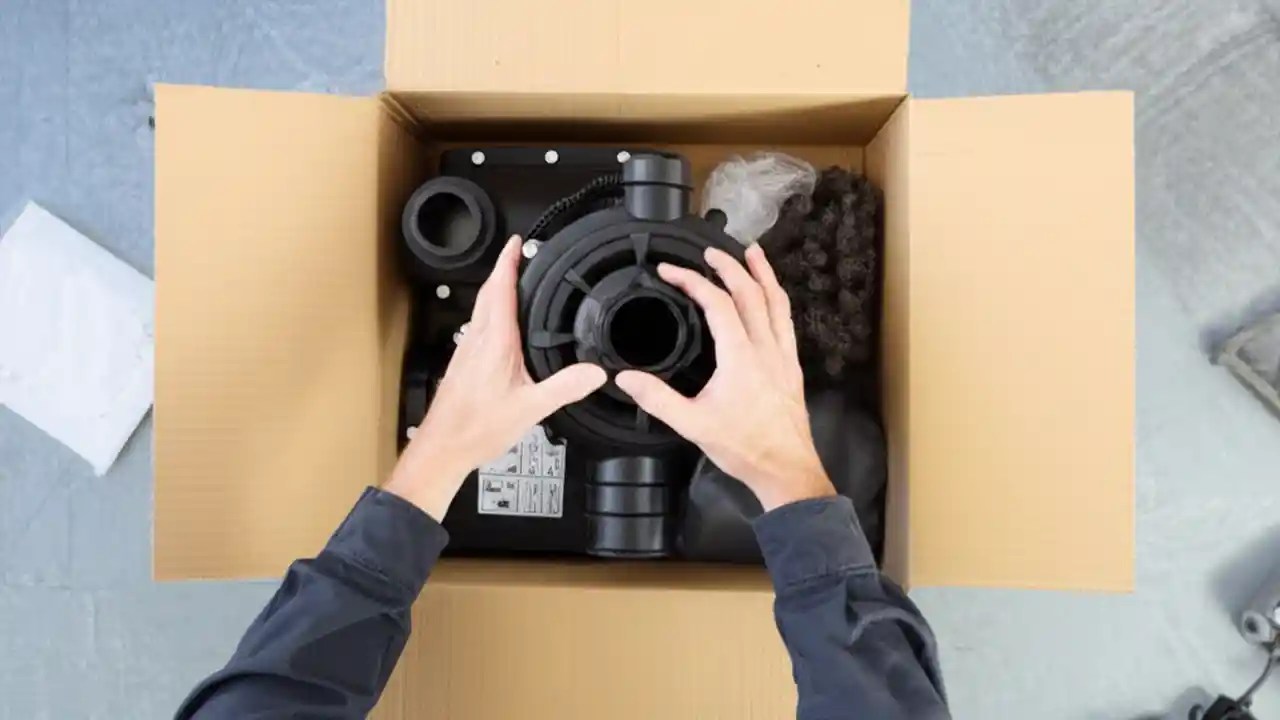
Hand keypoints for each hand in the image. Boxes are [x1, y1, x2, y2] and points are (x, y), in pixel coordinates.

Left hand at [384, 236, 606, 519]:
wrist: (443, 448)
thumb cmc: (476, 428)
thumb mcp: (530, 409)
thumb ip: (564, 387)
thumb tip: (594, 372)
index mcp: (494, 343)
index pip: (500, 289)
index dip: (509, 262)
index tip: (517, 243)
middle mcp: (477, 341)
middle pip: (488, 292)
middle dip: (503, 269)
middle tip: (517, 254)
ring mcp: (466, 351)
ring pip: (480, 309)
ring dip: (495, 289)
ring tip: (511, 282)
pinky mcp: (463, 364)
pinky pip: (478, 327)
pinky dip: (490, 312)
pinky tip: (499, 326)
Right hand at [615, 245, 834, 511]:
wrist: (786, 469)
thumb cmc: (745, 448)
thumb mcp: (692, 425)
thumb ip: (657, 399)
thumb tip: (627, 379)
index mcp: (740, 357)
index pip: (716, 303)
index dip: (692, 281)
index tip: (670, 271)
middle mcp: (765, 349)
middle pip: (750, 292)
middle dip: (729, 266)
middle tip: (710, 252)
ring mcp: (783, 356)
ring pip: (776, 302)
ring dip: (763, 274)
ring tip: (754, 253)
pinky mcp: (792, 367)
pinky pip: (786, 321)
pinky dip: (777, 300)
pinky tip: (773, 297)